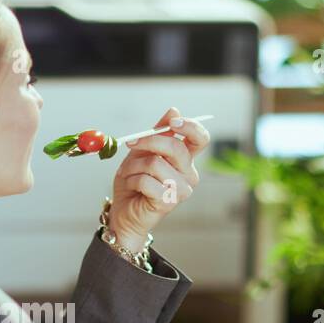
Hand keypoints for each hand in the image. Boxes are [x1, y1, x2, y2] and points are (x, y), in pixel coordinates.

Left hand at [107, 106, 210, 252]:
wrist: (122, 212)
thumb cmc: (133, 182)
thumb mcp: (142, 152)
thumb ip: (158, 133)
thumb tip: (173, 110)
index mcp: (185, 160)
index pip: (200, 139)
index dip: (190, 126)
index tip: (172, 121)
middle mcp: (189, 174)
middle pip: (176, 147)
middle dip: (149, 141)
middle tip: (130, 143)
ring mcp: (181, 190)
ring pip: (155, 163)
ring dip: (133, 165)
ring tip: (126, 173)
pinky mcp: (168, 202)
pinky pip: (146, 181)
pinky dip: (131, 179)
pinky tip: (130, 186)